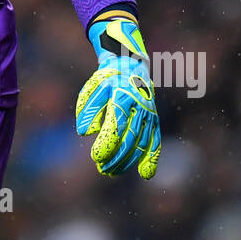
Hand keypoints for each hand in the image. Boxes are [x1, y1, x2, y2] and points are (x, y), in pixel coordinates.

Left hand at [75, 13, 160, 178]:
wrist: (131, 66)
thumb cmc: (109, 78)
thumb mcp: (94, 87)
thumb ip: (88, 108)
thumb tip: (85, 131)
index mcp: (123, 95)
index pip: (116, 123)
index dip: (107, 142)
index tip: (96, 157)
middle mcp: (140, 106)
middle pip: (129, 137)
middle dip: (115, 156)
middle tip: (101, 168)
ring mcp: (149, 114)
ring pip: (141, 143)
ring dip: (127, 161)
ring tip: (111, 172)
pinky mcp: (154, 121)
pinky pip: (155, 141)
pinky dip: (152, 158)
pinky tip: (146, 174)